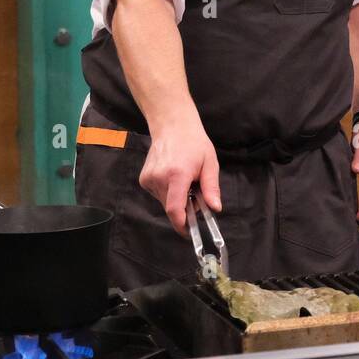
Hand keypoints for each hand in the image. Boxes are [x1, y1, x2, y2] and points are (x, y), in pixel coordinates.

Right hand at [139, 110, 220, 235]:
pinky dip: (168, 191)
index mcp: (177, 175)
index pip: (175, 209)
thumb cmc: (194, 143)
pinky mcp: (144, 179)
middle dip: (185, 208)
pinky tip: (173, 176)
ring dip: (176, 198)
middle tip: (195, 193)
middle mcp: (159, 178)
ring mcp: (149, 178)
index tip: (189, 232)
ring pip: (165, 201)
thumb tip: (215, 208)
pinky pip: (158, 194)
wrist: (172, 126)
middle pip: (171, 207)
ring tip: (184, 179)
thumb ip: (211, 188)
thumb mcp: (210, 164)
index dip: (181, 224)